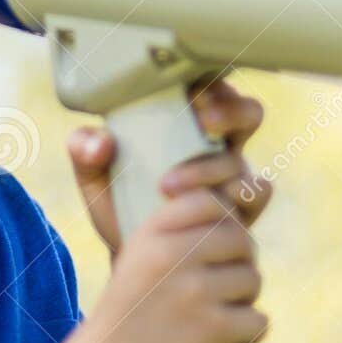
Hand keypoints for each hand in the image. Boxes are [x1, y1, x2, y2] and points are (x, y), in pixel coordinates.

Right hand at [64, 78, 273, 342]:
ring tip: (210, 320)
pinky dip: (245, 337)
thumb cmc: (128, 317)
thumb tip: (252, 197)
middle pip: (241, 238)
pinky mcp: (212, 329)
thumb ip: (183, 232)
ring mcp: (194, 291)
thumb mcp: (141, 259)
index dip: (222, 224)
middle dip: (238, 264)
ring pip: (252, 279)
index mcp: (152, 231)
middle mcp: (173, 254)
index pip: (212, 201)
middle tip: (217, 292)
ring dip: (241, 303)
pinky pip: (257, 321)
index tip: (207, 254)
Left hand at [67, 77, 270, 254]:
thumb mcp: (94, 178)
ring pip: (244, 158)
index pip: (211, 87)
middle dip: (230, 112)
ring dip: (211, 169)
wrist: (135, 259)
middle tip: (202, 121)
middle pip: (249, 113)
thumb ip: (84, 152)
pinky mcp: (243, 209)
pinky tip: (202, 209)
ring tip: (168, 186)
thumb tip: (100, 142)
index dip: (210, 82)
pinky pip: (257, 195)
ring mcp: (235, 178)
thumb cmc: (119, 206)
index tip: (189, 93)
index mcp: (187, 124)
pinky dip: (234, 198)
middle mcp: (219, 145)